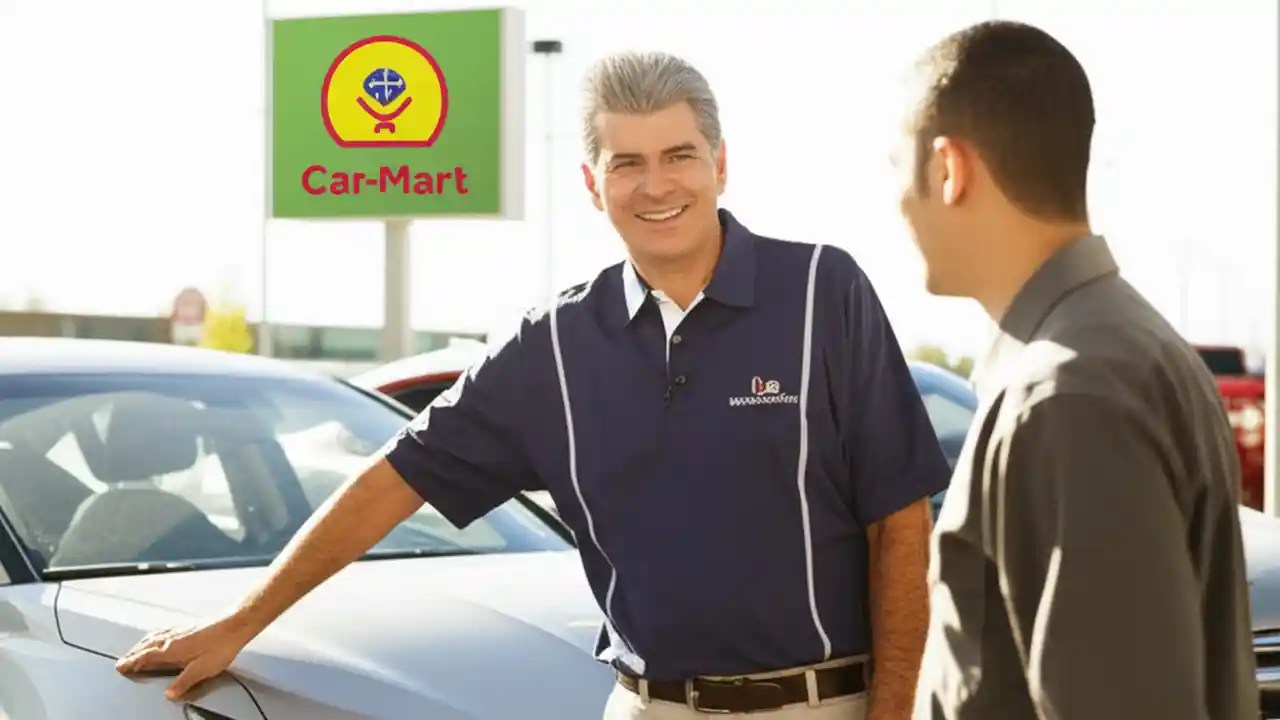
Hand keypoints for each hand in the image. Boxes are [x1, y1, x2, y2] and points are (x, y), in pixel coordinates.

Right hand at [115, 613, 256, 700]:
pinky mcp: (188, 626)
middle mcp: (172, 637)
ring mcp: (180, 630)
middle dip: (133, 653)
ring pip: (154, 637)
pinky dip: (154, 637)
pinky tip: (160, 637)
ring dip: (142, 644)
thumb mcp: (202, 670)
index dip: (132, 662)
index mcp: (172, 649)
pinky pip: (163, 632)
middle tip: (123, 660)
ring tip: (136, 650)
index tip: (121, 666)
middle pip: (146, 645)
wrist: (236, 623)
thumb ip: (184, 682)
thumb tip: (170, 693)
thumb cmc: (222, 644)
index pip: (145, 657)